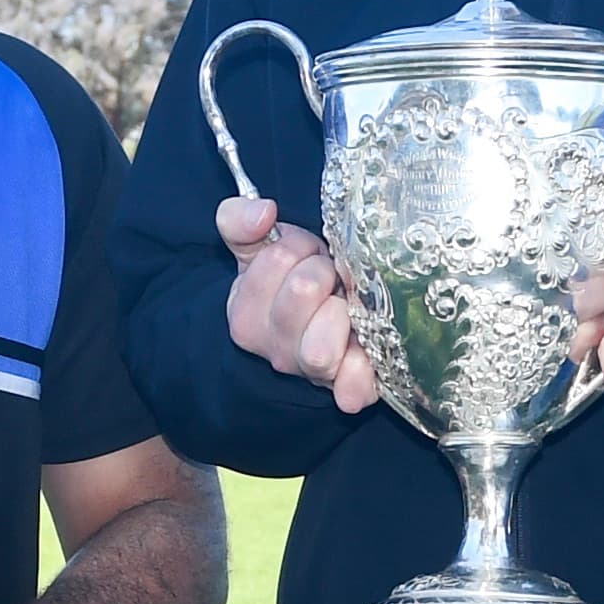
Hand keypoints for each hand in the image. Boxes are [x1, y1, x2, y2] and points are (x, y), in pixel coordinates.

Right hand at [218, 195, 378, 413]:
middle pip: (302, 292)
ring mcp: (312, 372)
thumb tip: (262, 212)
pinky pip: (350, 391)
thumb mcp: (259, 251)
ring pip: (320, 348)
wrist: (315, 327)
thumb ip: (241, 223)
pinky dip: (357, 379)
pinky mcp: (349, 388)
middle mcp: (276, 350)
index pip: (275, 258)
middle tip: (332, 275)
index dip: (297, 246)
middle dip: (323, 270)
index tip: (306, 254)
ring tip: (348, 305)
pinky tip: (362, 360)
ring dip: (343, 314)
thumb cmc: (290, 284)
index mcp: (247, 316)